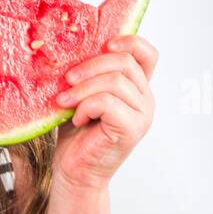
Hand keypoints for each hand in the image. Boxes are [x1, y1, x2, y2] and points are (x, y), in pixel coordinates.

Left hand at [52, 35, 157, 192]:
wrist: (74, 172)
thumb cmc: (76, 134)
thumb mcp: (82, 94)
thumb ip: (89, 73)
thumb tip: (75, 44)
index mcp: (137, 88)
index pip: (147, 54)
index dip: (129, 41)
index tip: (104, 45)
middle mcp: (145, 100)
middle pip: (125, 62)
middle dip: (90, 66)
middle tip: (67, 79)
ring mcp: (142, 115)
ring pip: (115, 81)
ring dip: (82, 89)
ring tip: (64, 101)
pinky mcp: (132, 129)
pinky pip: (108, 102)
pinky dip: (86, 106)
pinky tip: (77, 119)